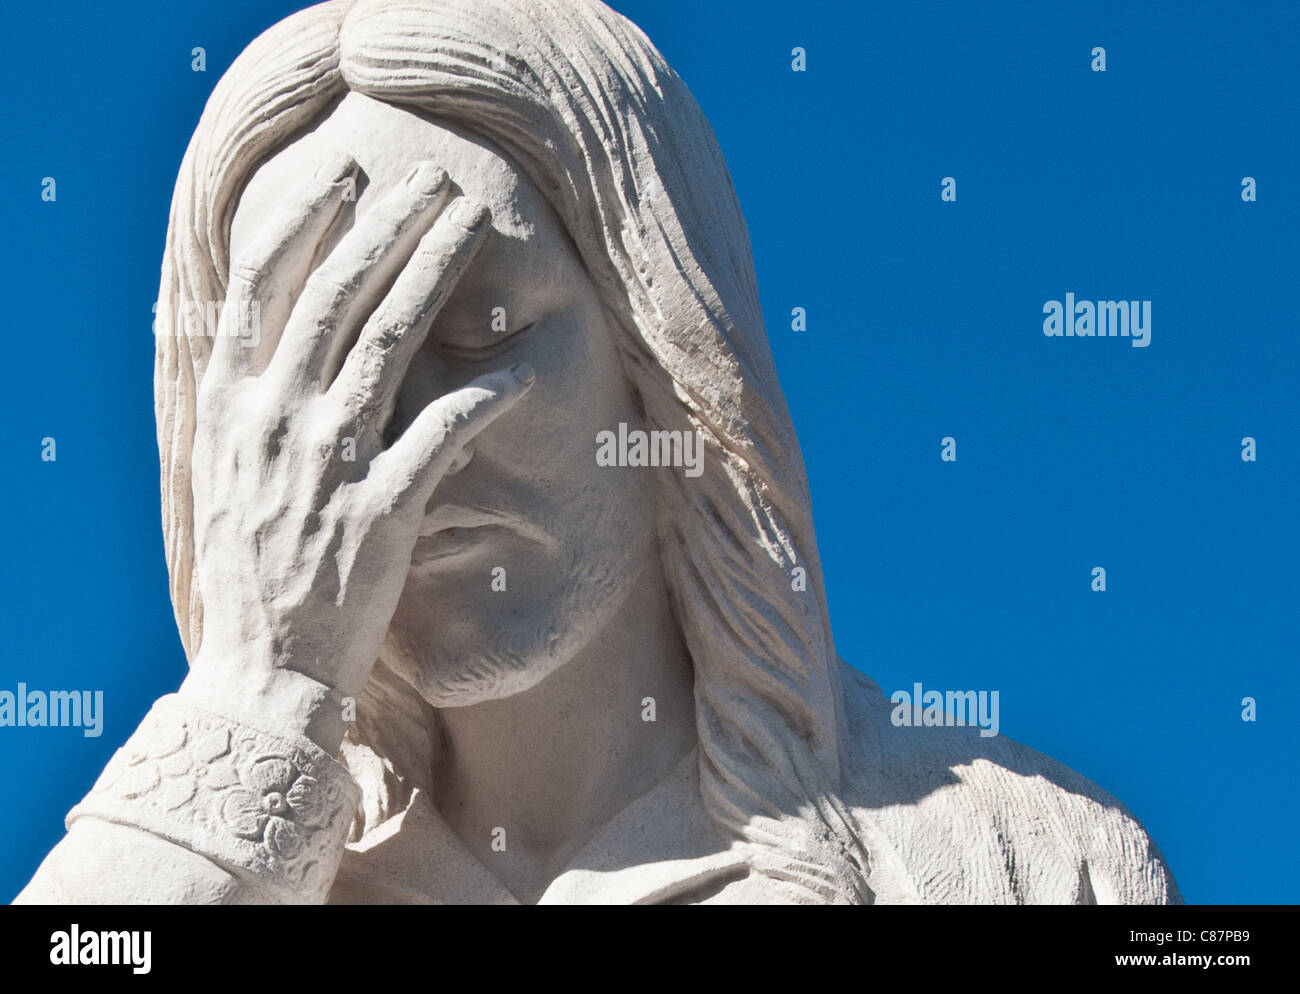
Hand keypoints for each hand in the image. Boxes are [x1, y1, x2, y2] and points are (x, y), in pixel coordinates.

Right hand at [179, 153, 533, 750]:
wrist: (263, 671)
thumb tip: (274, 340)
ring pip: (387, 341)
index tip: (343, 179)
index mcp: (230, 408)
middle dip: (386, 225)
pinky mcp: (382, 510)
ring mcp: (327, 464)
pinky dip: (482, 391)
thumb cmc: (251, 571)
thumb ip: (247, 405)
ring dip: (434, 271)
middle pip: (334, 295)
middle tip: (434, 179)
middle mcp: (274, 422)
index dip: (305, 223)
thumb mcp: (222, 476)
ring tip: (472, 225)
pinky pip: (442, 431)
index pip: (260, 289)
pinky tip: (519, 364)